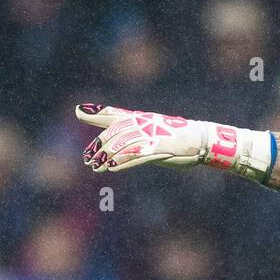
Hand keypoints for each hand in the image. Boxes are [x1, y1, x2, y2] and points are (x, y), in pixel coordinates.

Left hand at [77, 103, 207, 171]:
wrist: (199, 140)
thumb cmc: (177, 138)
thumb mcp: (154, 133)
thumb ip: (137, 136)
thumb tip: (123, 144)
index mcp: (140, 119)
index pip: (114, 115)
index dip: (96, 113)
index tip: (79, 111)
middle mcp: (142, 125)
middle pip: (114, 134)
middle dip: (99, 147)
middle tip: (87, 158)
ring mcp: (149, 136)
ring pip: (122, 146)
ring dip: (107, 158)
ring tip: (96, 167)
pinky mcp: (157, 149)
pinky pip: (136, 155)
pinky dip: (122, 161)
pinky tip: (112, 167)